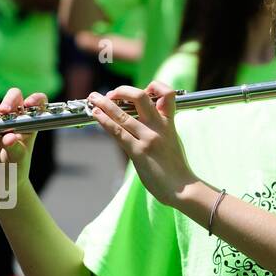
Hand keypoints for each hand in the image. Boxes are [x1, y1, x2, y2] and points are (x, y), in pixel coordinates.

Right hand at [0, 88, 39, 200]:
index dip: (35, 99)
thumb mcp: (18, 162)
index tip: (27, 105)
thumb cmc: (15, 170)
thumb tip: (9, 138)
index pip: (37, 104)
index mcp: (29, 124)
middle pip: (13, 98)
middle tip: (3, 111)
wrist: (0, 182)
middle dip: (8, 100)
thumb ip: (15, 149)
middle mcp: (13, 120)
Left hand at [87, 81, 197, 207]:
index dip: (153, 86)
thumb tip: (140, 123)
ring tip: (93, 99)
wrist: (182, 188)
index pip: (167, 93)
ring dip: (104, 104)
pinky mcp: (139, 152)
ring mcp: (148, 138)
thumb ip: (160, 129)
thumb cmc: (176, 168)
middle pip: (140, 96)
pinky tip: (96, 115)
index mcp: (169, 122)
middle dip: (121, 91)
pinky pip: (118, 132)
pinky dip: (104, 121)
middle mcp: (158, 126)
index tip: (142, 90)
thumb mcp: (172, 141)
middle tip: (111, 94)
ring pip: (122, 114)